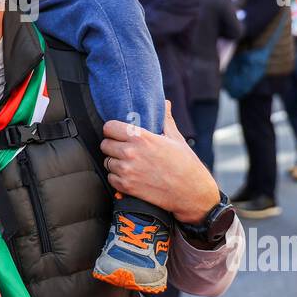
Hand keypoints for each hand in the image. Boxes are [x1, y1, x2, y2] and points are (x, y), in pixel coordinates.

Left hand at [99, 101, 220, 224]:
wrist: (191, 193)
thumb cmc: (186, 164)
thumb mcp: (176, 139)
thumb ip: (166, 120)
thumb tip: (166, 103)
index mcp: (141, 137)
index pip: (109, 127)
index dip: (112, 130)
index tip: (118, 134)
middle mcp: (131, 153)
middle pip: (105, 145)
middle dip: (113, 146)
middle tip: (124, 150)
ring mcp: (127, 171)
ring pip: (107, 162)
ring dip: (115, 162)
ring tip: (129, 164)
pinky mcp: (127, 187)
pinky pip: (111, 178)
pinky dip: (117, 178)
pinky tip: (130, 176)